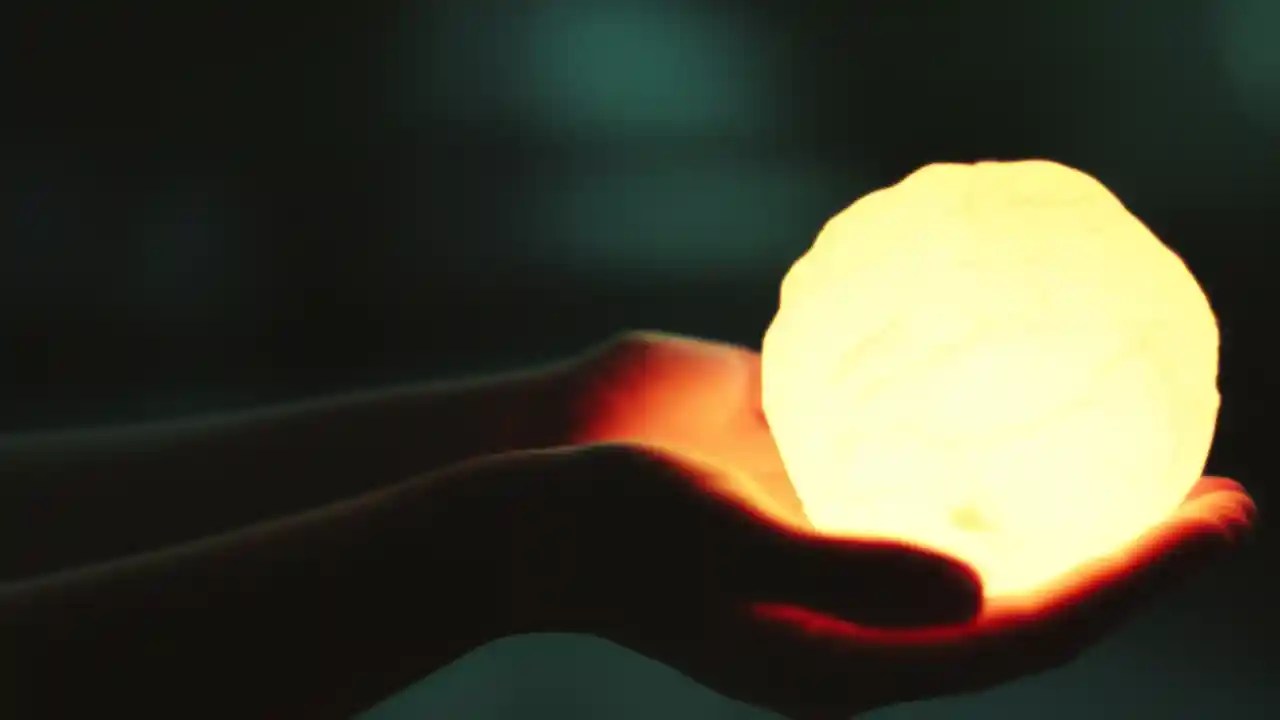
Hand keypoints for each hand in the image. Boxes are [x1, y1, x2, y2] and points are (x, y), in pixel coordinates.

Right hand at [546, 331, 1255, 718]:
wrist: (531, 499)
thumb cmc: (610, 527)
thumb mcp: (720, 543)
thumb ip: (846, 572)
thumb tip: (985, 596)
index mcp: (852, 657)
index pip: (1026, 632)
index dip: (1132, 582)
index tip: (1220, 516)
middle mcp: (864, 614)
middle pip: (1028, 594)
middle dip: (1130, 553)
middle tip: (1223, 494)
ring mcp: (845, 553)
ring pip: (983, 535)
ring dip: (1069, 500)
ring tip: (1150, 446)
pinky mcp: (818, 494)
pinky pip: (922, 476)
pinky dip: (985, 446)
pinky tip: (1020, 392)